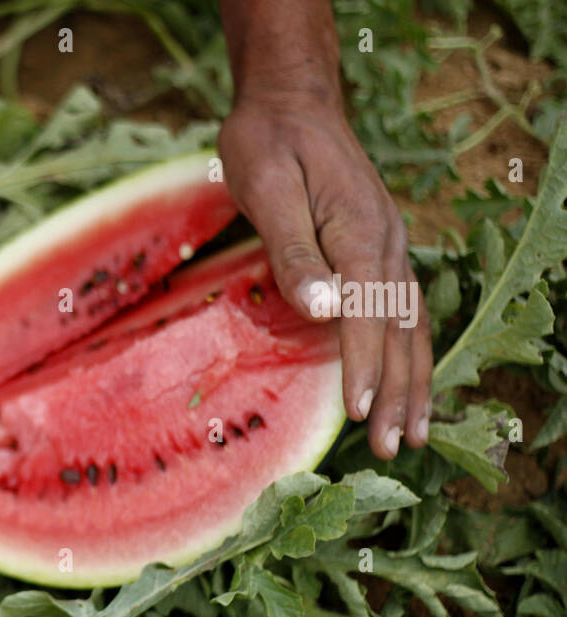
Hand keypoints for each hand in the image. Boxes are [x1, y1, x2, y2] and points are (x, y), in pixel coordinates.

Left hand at [218, 91, 431, 459]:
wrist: (289, 102)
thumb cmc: (268, 143)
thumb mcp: (268, 188)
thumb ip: (293, 251)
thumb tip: (324, 309)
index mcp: (360, 232)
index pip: (368, 313)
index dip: (364, 366)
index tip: (359, 414)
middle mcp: (386, 243)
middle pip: (401, 329)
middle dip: (398, 391)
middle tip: (394, 449)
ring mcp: (387, 246)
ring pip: (411, 325)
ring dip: (413, 381)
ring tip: (414, 433)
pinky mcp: (377, 250)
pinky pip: (403, 310)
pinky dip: (409, 352)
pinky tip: (407, 383)